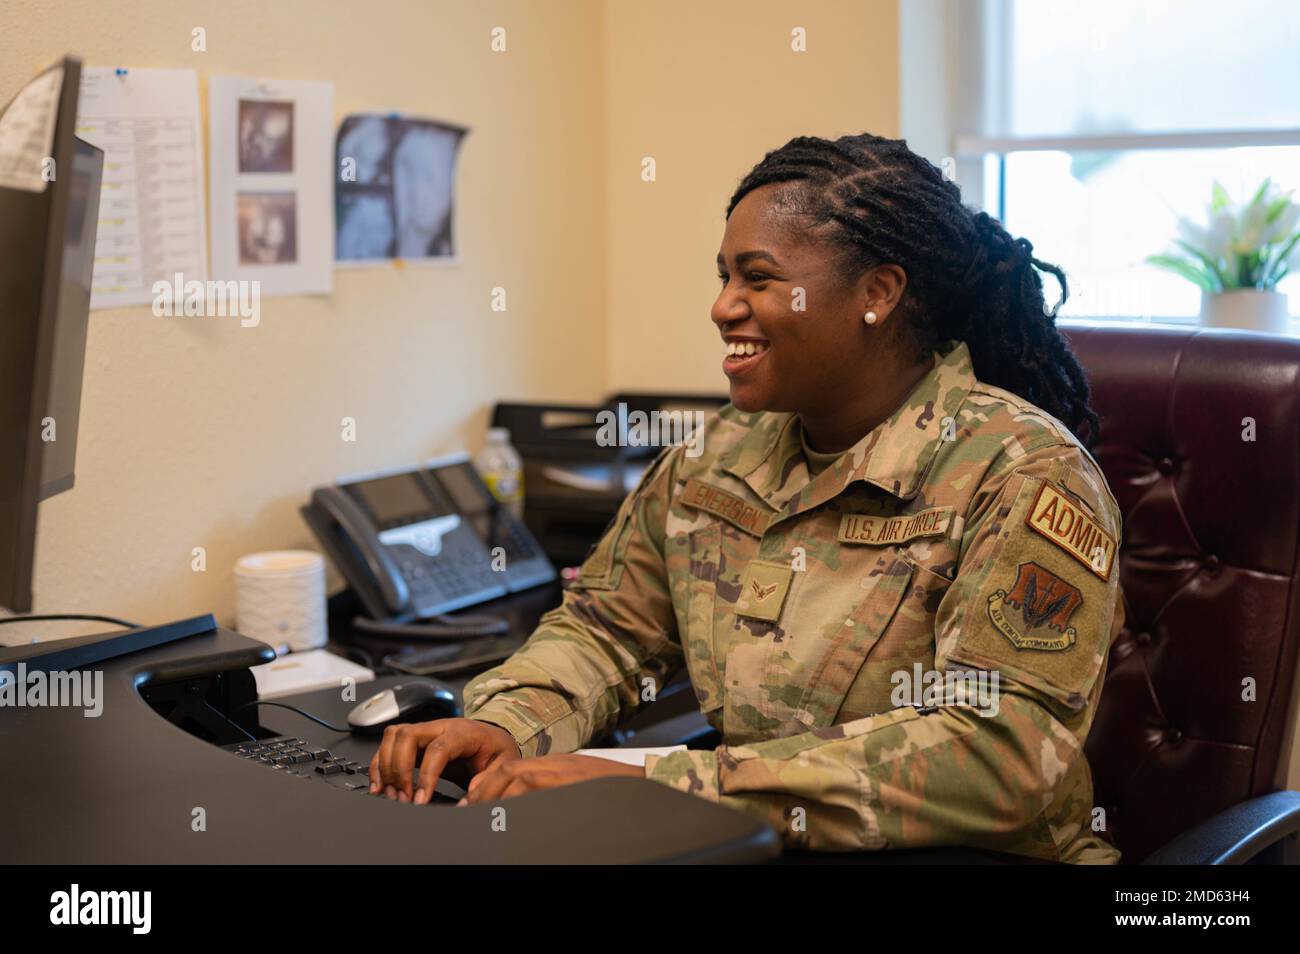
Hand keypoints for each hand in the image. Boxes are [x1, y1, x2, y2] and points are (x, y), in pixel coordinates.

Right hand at [369, 718, 521, 804]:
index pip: (438, 749)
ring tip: (391, 794)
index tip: (420, 800)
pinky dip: (379, 765)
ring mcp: (425, 731)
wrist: (493, 739)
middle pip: (408, 735)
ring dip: (386, 767)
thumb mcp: (504, 764)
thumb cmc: (496, 751)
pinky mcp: (415, 741)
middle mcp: (441, 727)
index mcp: (464, 732)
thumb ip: (489, 780)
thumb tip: (469, 798)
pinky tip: (380, 786)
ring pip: (394, 736)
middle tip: (403, 798)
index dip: (426, 776)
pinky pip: (389, 744)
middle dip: (399, 769)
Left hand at [460, 753, 643, 804]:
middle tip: (470, 810)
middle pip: (509, 770)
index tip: (473, 801)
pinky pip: (535, 787)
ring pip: (517, 777)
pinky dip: (517, 800)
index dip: (487, 784)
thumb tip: (521, 806)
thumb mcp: (576, 785)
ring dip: (495, 796)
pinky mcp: (570, 784)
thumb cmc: (616, 790)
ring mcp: (564, 773)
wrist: (647, 784)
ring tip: (483, 814)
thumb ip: (551, 789)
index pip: (511, 767)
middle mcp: (557, 765)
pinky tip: (508, 814)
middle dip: (485, 791)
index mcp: (556, 765)